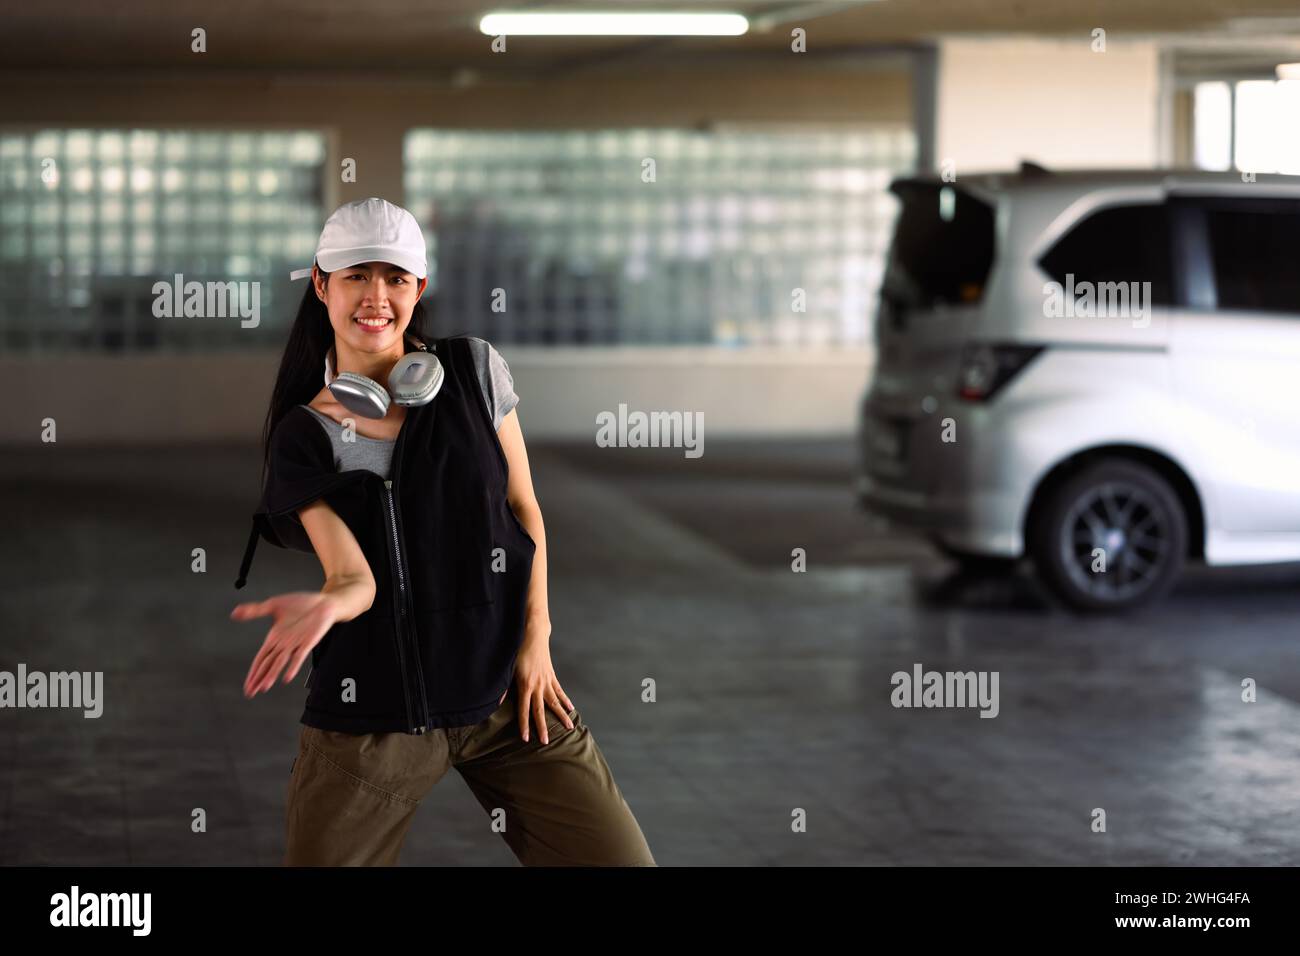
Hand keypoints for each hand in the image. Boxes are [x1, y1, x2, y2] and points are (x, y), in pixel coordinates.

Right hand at [232, 592, 338, 697]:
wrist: (323, 603)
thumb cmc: (301, 604)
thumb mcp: (273, 605)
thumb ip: (254, 610)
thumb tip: (234, 613)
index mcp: (274, 638)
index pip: (260, 659)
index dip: (253, 672)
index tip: (248, 686)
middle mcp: (283, 644)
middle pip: (267, 665)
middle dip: (258, 679)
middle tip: (250, 693)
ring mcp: (295, 644)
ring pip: (280, 663)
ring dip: (271, 675)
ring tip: (264, 687)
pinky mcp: (308, 642)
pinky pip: (298, 656)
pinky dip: (292, 667)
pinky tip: (287, 677)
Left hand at [510, 630, 573, 744]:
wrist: (533, 635)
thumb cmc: (518, 651)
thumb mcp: (508, 668)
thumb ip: (504, 688)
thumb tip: (496, 703)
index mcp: (525, 685)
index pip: (524, 710)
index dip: (524, 725)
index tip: (526, 739)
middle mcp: (537, 686)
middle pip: (540, 710)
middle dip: (543, 727)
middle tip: (547, 742)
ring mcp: (546, 681)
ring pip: (555, 702)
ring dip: (561, 716)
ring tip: (569, 727)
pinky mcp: (551, 676)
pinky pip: (559, 691)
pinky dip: (565, 700)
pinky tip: (570, 708)